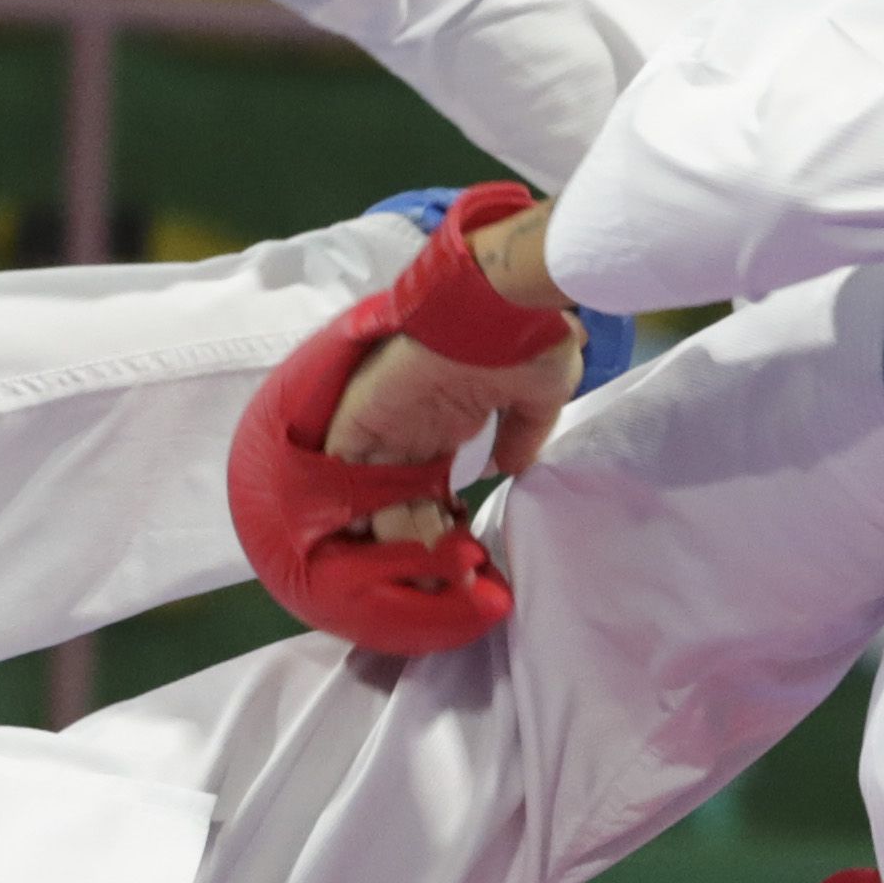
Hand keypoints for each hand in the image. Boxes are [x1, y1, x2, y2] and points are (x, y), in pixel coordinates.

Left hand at [317, 319, 580, 545]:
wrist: (502, 308)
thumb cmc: (526, 339)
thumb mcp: (540, 394)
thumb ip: (523, 436)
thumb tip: (510, 468)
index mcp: (450, 414)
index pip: (431, 474)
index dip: (437, 511)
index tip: (453, 545)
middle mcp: (415, 420)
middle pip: (398, 487)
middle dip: (408, 529)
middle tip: (425, 574)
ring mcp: (388, 417)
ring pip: (370, 482)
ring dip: (378, 523)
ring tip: (390, 565)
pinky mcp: (363, 412)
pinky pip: (343, 462)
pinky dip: (348, 497)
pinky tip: (360, 533)